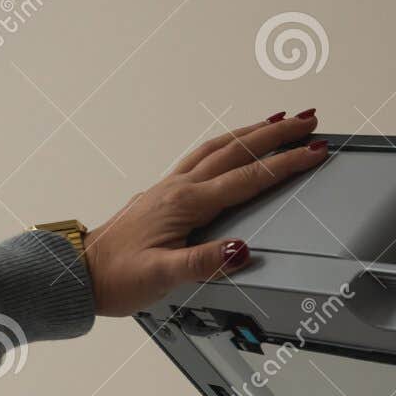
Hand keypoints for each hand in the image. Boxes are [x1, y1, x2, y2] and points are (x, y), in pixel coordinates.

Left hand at [83, 111, 326, 314]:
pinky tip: (234, 144)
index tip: (312, 152)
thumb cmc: (118, 276)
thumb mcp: (162, 276)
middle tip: (308, 119)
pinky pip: (204, 156)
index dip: (284, 164)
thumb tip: (241, 250)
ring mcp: (171, 186)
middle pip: (237, 150)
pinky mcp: (165, 192)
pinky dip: (228, 143)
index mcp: (186, 203)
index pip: (247, 178)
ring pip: (220, 146)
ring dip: (253, 132)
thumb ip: (204, 262)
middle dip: (277, 134)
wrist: (82, 273)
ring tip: (280, 122)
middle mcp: (179, 187)